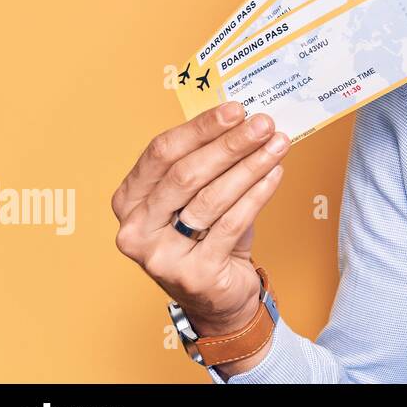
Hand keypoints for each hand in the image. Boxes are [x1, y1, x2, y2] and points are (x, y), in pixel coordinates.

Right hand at [113, 102, 289, 334]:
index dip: (200, 128)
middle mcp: (136, 229)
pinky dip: (257, 195)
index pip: (162, 152)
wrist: (218, 297)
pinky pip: (231, 224)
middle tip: (263, 124)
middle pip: (186, 174)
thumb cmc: (208, 237)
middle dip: (230, 144)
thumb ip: (209, 162)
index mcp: (129, 200)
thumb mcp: (199, 197)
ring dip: (250, 166)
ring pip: (211, 198)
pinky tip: (275, 174)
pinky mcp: (194, 274)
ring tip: (277, 145)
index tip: (235, 109)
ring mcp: (161, 256)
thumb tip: (244, 119)